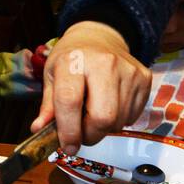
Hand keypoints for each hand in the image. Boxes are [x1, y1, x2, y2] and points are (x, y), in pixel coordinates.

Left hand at [30, 20, 150, 152]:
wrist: (99, 37)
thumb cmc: (73, 58)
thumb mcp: (52, 76)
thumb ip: (48, 106)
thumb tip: (40, 130)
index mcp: (74, 61)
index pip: (71, 101)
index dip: (68, 130)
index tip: (67, 146)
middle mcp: (104, 63)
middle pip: (103, 117)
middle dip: (90, 135)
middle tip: (81, 133)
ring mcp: (128, 71)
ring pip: (118, 121)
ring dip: (103, 129)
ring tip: (93, 113)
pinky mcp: (143, 79)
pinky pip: (132, 116)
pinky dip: (119, 120)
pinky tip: (109, 105)